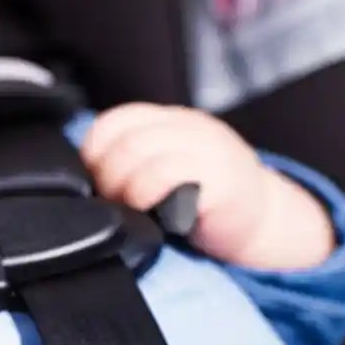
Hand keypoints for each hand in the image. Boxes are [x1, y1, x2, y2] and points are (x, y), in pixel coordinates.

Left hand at [82, 103, 333, 269]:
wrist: (263, 223)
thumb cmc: (203, 203)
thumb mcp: (163, 171)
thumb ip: (130, 165)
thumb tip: (81, 181)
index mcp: (167, 121)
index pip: (110, 124)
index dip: (93, 158)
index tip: (98, 187)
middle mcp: (185, 126)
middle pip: (119, 142)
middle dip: (105, 181)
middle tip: (116, 206)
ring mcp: (206, 146)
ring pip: (134, 154)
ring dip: (123, 191)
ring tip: (135, 212)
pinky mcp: (221, 176)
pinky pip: (164, 176)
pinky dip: (147, 198)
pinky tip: (157, 215)